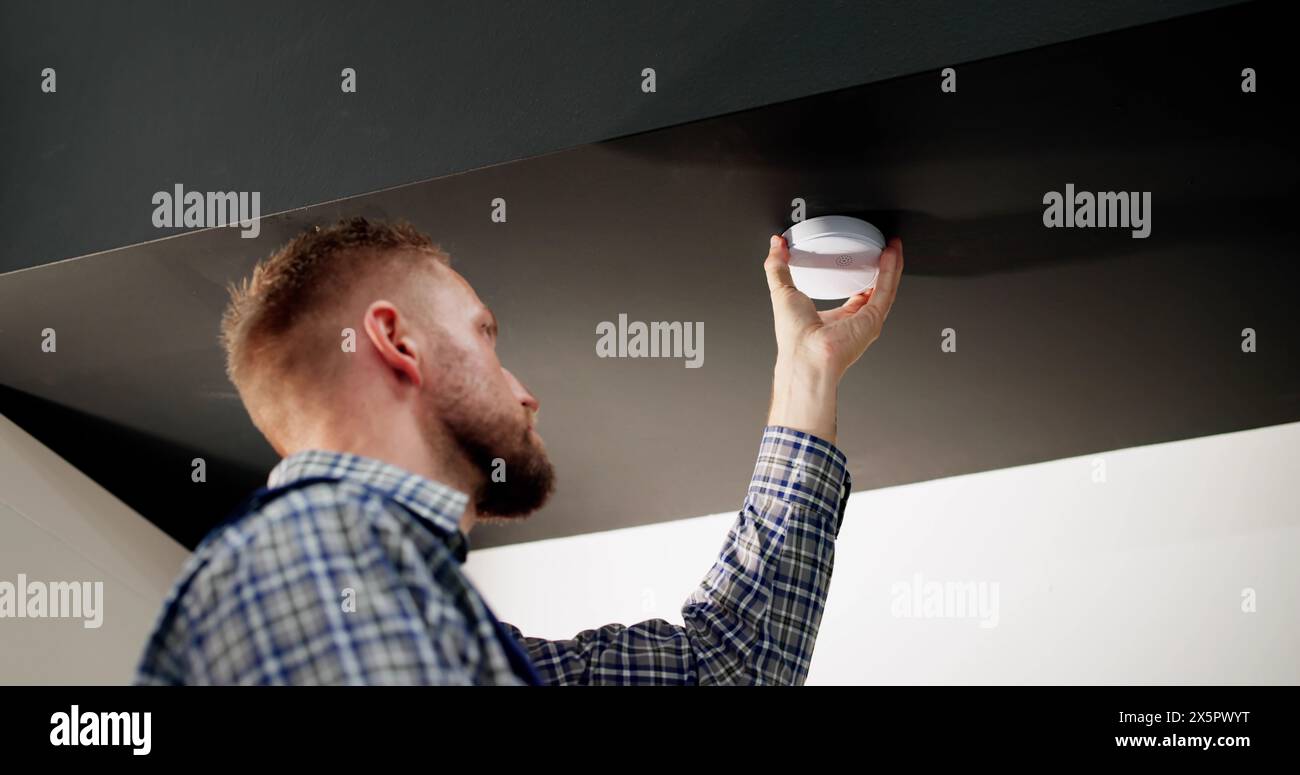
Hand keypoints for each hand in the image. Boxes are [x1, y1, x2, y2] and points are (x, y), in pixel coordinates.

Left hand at [764, 234, 903, 442]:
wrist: (805, 355)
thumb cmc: (794, 338)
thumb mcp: (781, 291)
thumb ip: (777, 266)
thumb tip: (775, 245)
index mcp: (834, 319)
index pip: (854, 295)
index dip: (859, 276)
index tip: (862, 257)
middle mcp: (853, 322)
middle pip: (874, 290)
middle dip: (881, 268)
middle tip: (882, 247)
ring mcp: (865, 321)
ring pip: (884, 288)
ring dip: (891, 265)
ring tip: (892, 245)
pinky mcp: (873, 320)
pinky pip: (885, 291)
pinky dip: (890, 271)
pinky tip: (891, 254)